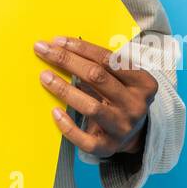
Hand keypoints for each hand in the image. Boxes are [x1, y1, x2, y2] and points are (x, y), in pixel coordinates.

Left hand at [33, 35, 157, 160]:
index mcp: (143, 83)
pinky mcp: (109, 147)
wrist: (138, 135)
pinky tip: (55, 112)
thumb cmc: (122, 97)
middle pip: (97, 77)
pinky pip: (85, 138)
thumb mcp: (124, 79)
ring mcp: (123, 127)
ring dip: (64, 89)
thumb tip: (64, 47)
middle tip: (43, 50)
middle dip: (67, 60)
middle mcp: (135, 105)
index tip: (58, 40)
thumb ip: (103, 65)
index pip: (108, 59)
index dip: (81, 48)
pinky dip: (68, 125)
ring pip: (90, 106)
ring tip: (45, 76)